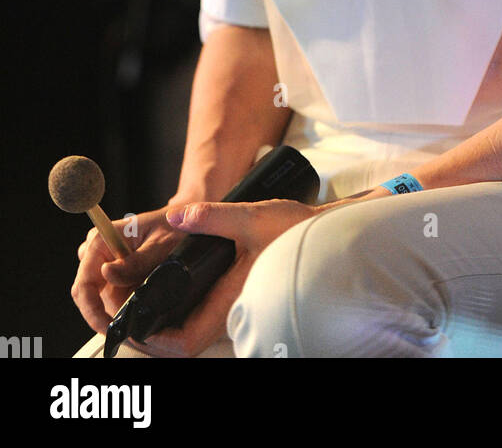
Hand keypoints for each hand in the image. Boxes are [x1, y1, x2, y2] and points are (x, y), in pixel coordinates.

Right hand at [71, 205, 184, 336]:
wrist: (186, 224)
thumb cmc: (174, 228)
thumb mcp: (161, 244)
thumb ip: (137, 261)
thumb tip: (106, 272)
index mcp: (102, 239)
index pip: (84, 283)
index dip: (93, 311)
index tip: (109, 327)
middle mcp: (98, 251)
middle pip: (89, 296)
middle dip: (111, 310)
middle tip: (135, 320)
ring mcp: (104, 262)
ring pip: (103, 298)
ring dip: (123, 305)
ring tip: (148, 297)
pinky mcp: (114, 272)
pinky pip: (114, 296)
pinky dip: (129, 301)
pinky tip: (145, 295)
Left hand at [120, 198, 320, 358]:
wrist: (322, 234)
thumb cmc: (294, 230)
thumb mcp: (252, 217)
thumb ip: (212, 217)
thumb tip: (177, 216)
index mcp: (229, 302)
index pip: (185, 343)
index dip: (153, 340)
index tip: (130, 321)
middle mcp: (228, 312)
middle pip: (179, 344)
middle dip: (146, 332)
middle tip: (120, 304)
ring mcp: (230, 307)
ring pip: (186, 331)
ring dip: (157, 320)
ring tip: (131, 293)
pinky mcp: (231, 296)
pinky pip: (195, 316)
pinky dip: (172, 309)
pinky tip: (159, 286)